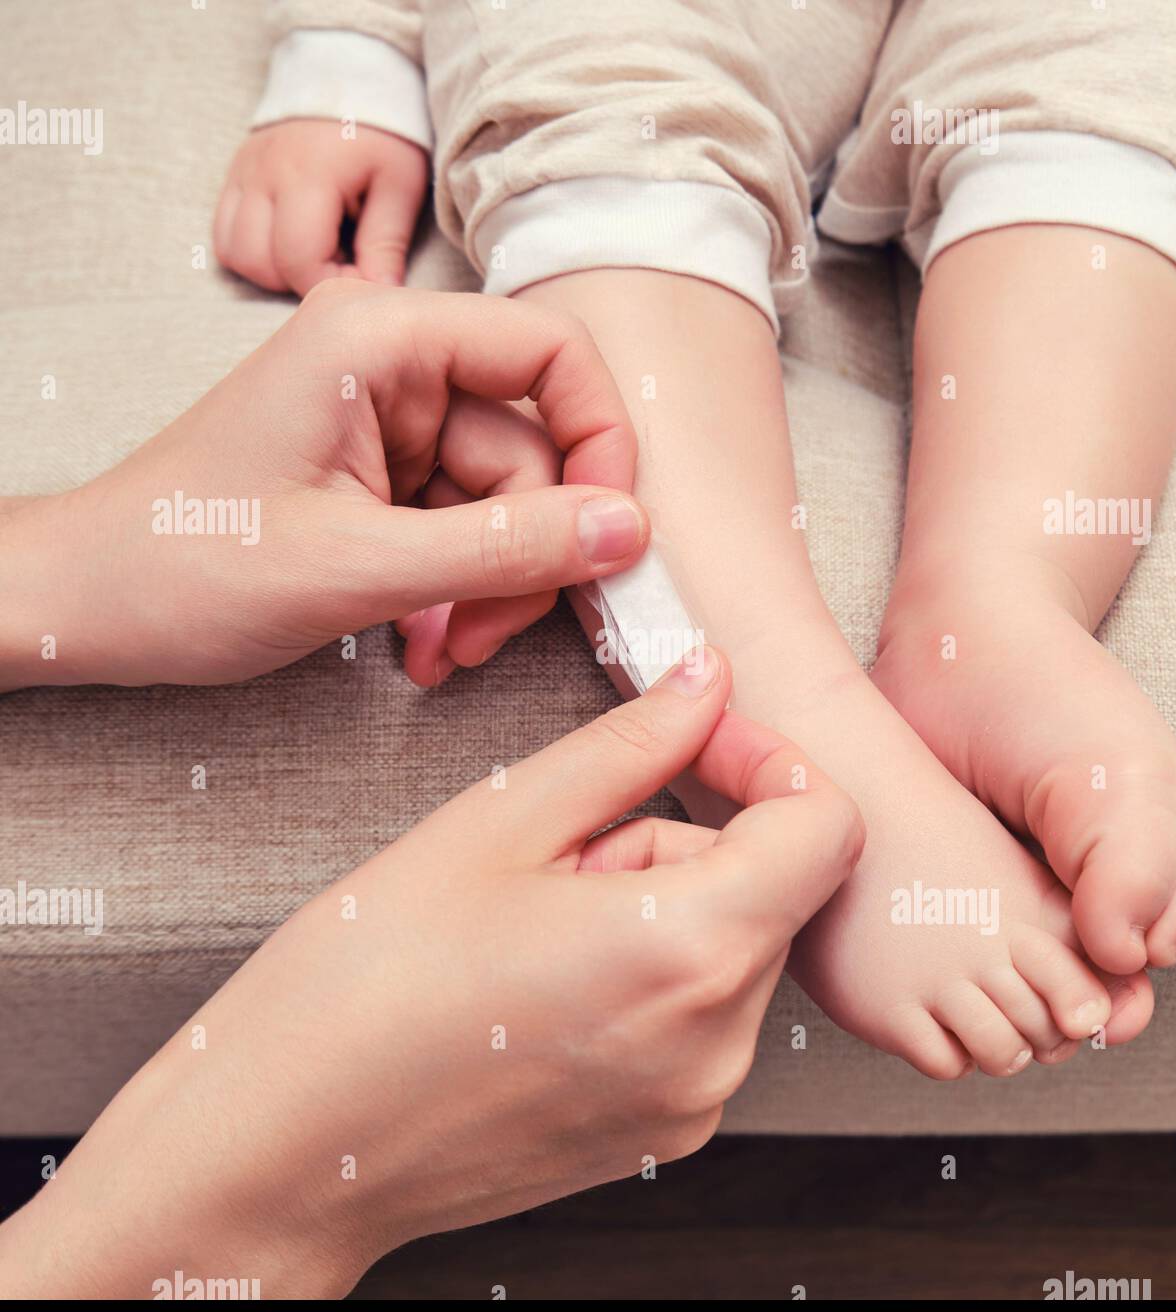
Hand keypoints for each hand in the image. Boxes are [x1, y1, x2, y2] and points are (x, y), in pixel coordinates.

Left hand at [0, 280, 644, 688]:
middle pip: (533, 453)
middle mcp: (392, 367)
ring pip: (506, 507)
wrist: (92, 607)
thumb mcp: (359, 566)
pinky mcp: (383, 479)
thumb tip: (626, 530)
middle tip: (480, 638)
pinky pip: (466, 532)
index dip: (599, 441)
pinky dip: (459, 596)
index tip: (607, 535)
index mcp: (380, 338)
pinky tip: (424, 642)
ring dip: (489, 593)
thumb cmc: (185, 565)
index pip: (549, 352)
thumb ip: (503, 547)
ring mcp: (389, 426)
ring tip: (441, 651)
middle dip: (521, 560)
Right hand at [0, 649, 863, 1296]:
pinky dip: (648, 973)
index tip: (701, 740)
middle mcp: (716, 1040)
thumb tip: (706, 681)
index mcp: (689, 948)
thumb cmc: (367, 979)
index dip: (771, 762)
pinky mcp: (663, 1131)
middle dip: (679, 839)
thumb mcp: (498, 822)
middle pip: (768, 885)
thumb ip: (630, 743)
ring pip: (729, 946)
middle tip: (556, 854)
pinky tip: (544, 981)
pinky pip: (697, 1014)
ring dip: (658, 906)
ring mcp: (694, 1099)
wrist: (289, 1144)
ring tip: (534, 927)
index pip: (828, 828)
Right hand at [214, 119, 428, 293]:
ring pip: (233, 253)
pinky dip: (253, 253)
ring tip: (316, 253)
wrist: (349, 80)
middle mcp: (262, 174)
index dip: (331, 285)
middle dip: (301, 281)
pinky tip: (291, 243)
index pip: (299, 260)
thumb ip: (386, 243)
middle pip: (259, 263)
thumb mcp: (400, 185)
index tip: (363, 275)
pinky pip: (223, 235)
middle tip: (341, 263)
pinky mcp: (234, 176)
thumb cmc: (383, 137)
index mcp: (307, 176)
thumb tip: (381, 294)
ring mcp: (241, 174)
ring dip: (273, 270)